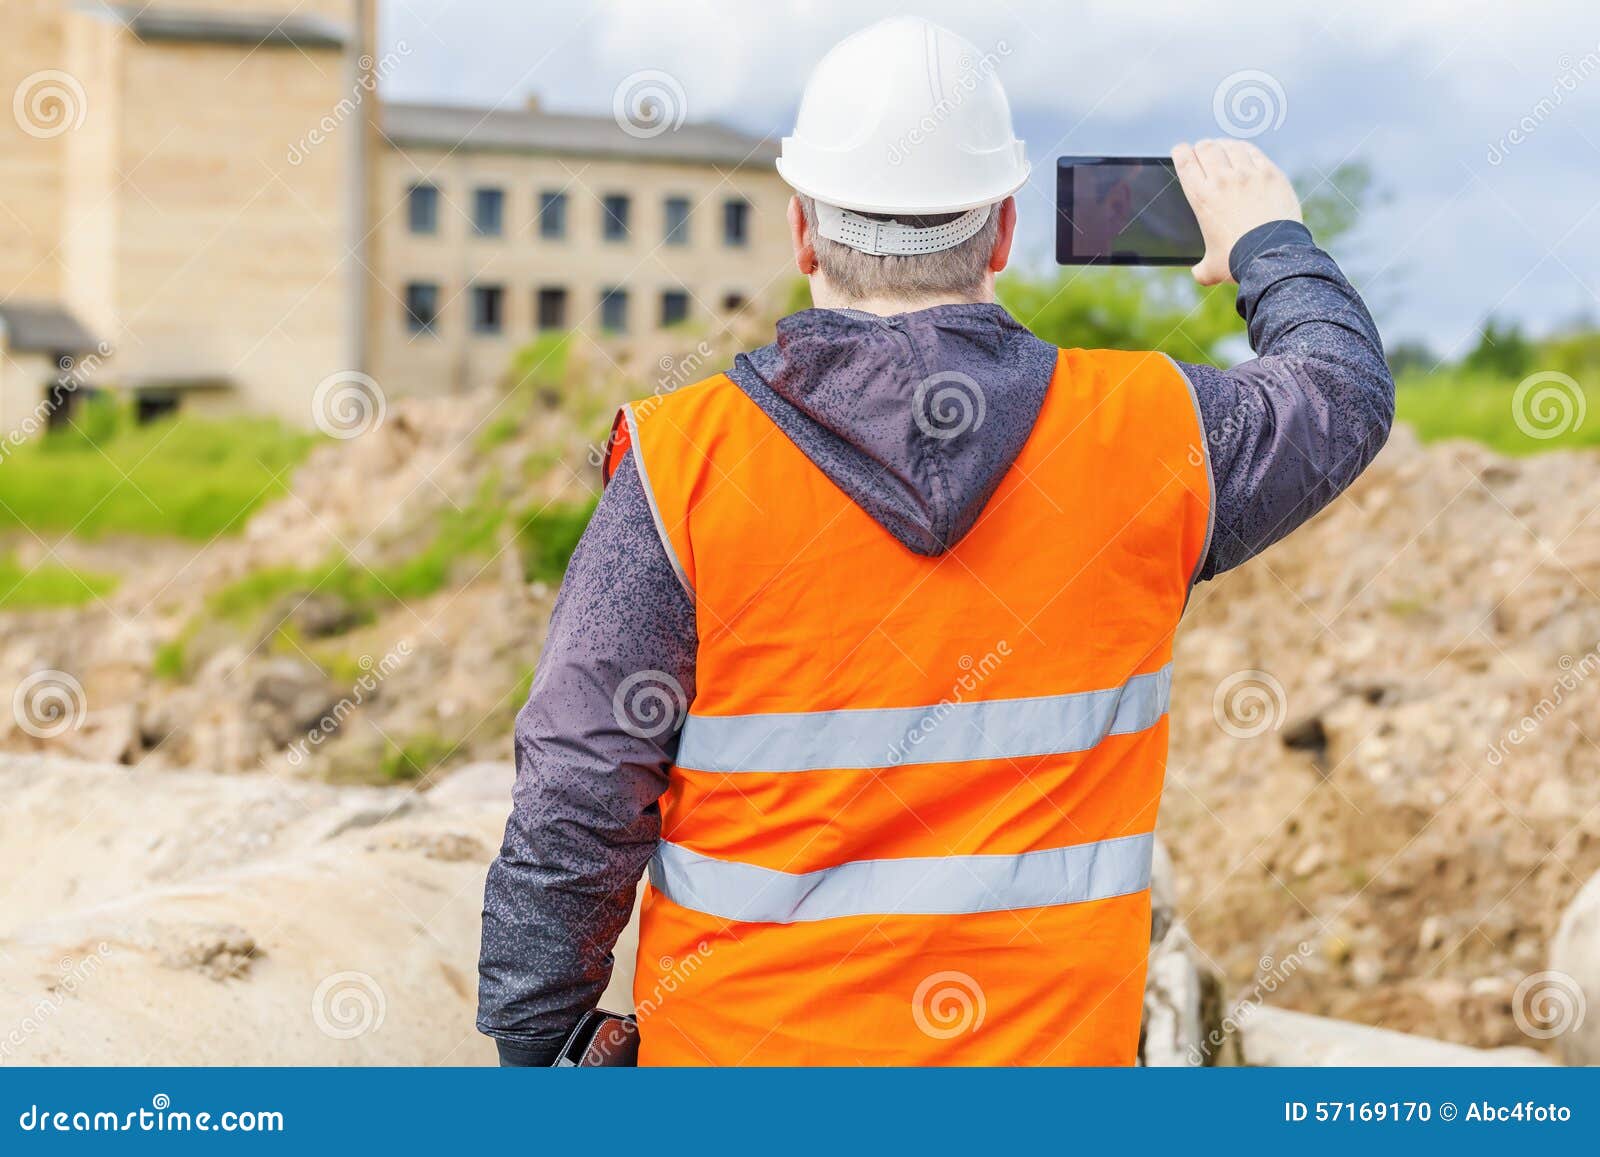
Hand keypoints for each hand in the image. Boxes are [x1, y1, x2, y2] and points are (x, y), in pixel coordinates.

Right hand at [1171, 139, 1301, 285]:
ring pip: (1230, 146)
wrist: (1273, 255)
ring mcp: (1248, 174)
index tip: (1182, 152)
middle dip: (1202, 147)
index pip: (1184, 160)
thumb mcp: (1212, 268)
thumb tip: (1197, 274)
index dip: (1181, 152)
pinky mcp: (1270, 173)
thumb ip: (1200, 269)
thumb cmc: (1239, 261)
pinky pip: (1253, 152)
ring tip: (1224, 150)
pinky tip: (1244, 154)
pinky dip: (1245, 150)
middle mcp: (1222, 179)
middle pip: (1206, 147)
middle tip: (1203, 152)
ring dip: (1224, 146)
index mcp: (1201, 197)